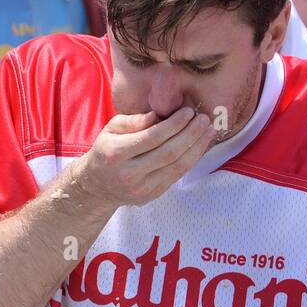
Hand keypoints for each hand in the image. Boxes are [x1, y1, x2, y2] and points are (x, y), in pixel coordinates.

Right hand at [70, 107, 215, 210]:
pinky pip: (177, 175)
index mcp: (115, 153)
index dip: (173, 124)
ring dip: (197, 147)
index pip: (151, 138)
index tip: (188, 112)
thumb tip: (159, 115)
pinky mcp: (153, 194)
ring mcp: (142, 188)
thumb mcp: (111, 129)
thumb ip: (133, 121)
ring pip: (177, 166)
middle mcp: (128, 174)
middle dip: (190, 134)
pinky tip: (200, 145)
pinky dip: (192, 159)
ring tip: (208, 130)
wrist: (98, 185)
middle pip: (168, 153)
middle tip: (204, 119)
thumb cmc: (106, 150)